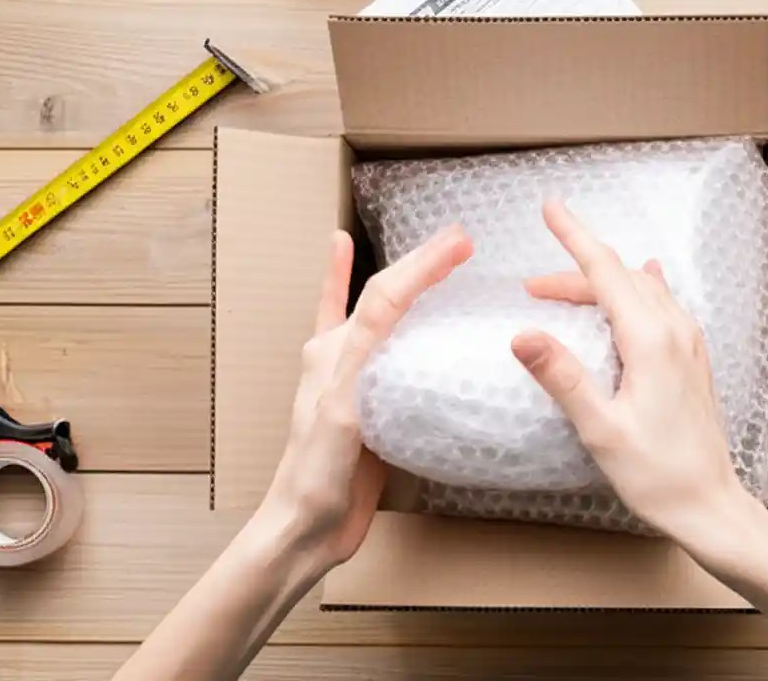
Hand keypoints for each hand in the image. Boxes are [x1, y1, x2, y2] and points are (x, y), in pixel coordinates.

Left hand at [259, 225, 472, 569]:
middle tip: (461, 240)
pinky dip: (382, 328)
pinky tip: (385, 304)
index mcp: (331, 350)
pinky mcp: (369, 407)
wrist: (305, 528)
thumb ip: (363, 351)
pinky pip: (383, 361)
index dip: (423, 264)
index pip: (385, 294)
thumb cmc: (316, 472)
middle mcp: (340, 357)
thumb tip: (391, 296)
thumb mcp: (342, 406)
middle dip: (419, 263)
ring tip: (433, 256)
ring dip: (404, 281)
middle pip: (385, 296)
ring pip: (380, 318)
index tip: (461, 242)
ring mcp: (354, 380)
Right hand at [512, 201, 754, 548]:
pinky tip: (643, 283)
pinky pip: (663, 306)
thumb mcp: (600, 429)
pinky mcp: (693, 360)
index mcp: (651, 341)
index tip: (550, 207)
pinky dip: (635, 291)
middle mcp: (675, 332)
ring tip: (564, 290)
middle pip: (619, 279)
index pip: (604, 271)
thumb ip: (562, 377)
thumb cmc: (657, 474)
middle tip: (531, 285)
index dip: (574, 236)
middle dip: (574, 271)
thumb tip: (522, 334)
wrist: (711, 505)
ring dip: (601, 283)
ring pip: (641, 290)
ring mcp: (689, 344)